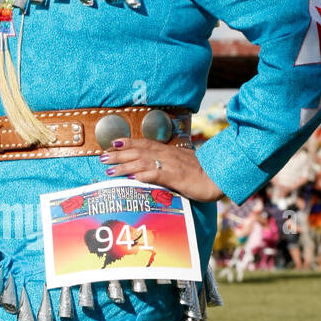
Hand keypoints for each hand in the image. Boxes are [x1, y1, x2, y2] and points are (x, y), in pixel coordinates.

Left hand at [99, 138, 222, 201]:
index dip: (127, 142)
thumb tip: (155, 168)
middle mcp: (167, 155)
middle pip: (138, 152)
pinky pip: (157, 174)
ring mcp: (170, 165)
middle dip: (118, 154)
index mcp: (168, 151)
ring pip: (142, 163)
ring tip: (109, 170)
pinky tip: (132, 178)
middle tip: (102, 158)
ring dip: (124, 166)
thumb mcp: (183, 164)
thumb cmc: (202, 172)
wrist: (218, 176)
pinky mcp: (175, 177)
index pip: (144, 144)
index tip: (112, 143)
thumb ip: (169, 164)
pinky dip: (143, 175)